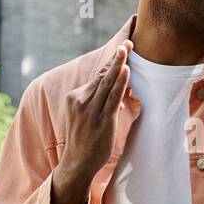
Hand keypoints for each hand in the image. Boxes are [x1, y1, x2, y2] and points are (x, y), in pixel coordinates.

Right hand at [51, 40, 131, 203]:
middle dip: (116, 57)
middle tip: (128, 41)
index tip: (120, 46)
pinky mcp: (101, 120)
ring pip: (107, 83)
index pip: (97, 76)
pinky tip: (126, 70)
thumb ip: (97, 100)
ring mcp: (90, 110)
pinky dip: (119, 82)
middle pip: (102, 75)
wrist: (77, 162)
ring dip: (119, 64)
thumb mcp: (85, 116)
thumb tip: (114, 85)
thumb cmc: (84, 139)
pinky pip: (112, 97)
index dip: (110, 61)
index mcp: (75, 97)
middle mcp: (80, 100)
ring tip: (127, 48)